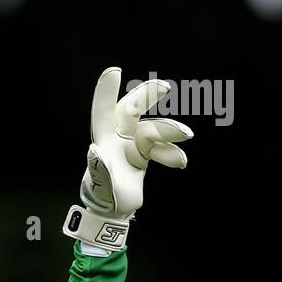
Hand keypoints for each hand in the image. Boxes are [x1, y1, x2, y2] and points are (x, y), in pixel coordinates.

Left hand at [63, 66, 192, 250]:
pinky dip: (172, 153)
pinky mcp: (145, 153)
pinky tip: (180, 162)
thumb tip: (94, 150)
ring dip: (171, 130)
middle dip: (147, 95)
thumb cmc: (103, 196)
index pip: (104, 111)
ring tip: (188, 135)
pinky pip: (162, 147)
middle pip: (132, 109)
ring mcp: (133, 143)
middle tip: (163, 87)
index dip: (107, 92)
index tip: (114, 71)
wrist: (115, 210)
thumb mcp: (100, 186)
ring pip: (153, 129)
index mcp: (104, 138)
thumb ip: (98, 169)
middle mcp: (119, 136)